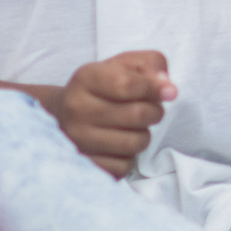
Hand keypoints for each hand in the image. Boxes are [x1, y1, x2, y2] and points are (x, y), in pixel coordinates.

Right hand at [34, 50, 174, 177]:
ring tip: (133, 128)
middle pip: (138, 114)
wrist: (61, 116)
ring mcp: (77, 139)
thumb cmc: (102, 87)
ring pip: (136, 142)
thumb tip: (167, 87)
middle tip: (149, 110)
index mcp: (86, 78)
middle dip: (155, 112)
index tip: (169, 92)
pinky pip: (125, 166)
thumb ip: (150, 64)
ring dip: (144, 135)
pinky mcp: (83, 164)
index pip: (128, 84)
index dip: (155, 88)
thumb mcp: (123, 64)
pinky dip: (129, 157)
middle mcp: (76, 108)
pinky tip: (119, 146)